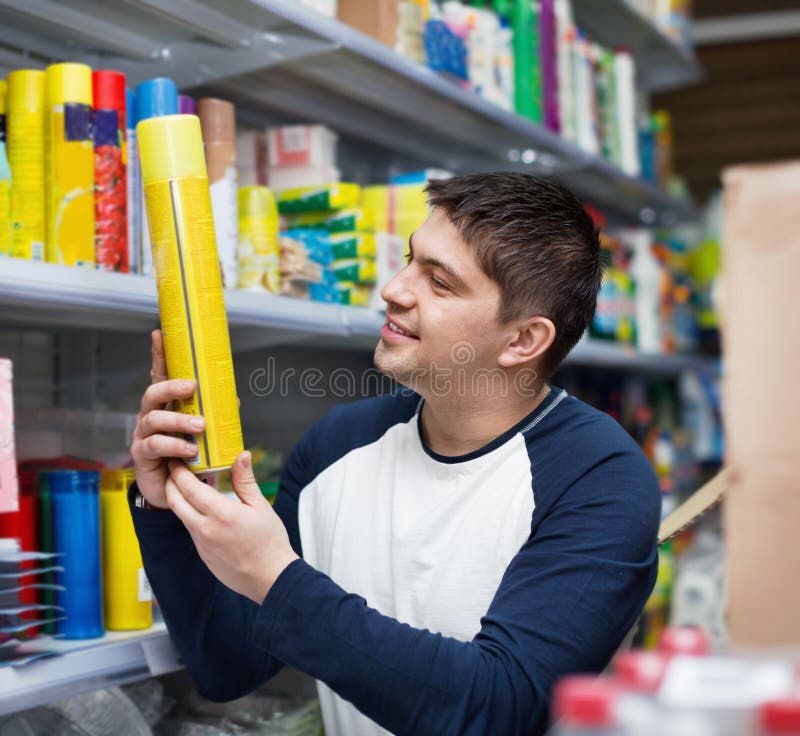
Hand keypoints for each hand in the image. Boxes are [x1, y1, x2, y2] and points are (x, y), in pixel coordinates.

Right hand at [130, 330, 204, 508]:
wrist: (176, 488)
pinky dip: (174, 446)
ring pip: (154, 419)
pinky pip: (154, 445)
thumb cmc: (189, 454)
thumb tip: (233, 399)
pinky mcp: (142, 456)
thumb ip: (215, 415)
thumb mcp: (204, 433)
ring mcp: (143, 434)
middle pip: (153, 392)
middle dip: (172, 386)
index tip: (159, 333)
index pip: (161, 375)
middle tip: (192, 387)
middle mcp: (150, 415)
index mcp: (166, 404)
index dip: (159, 355)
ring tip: (200, 427)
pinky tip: (189, 450)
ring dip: (179, 421)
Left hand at [165, 451, 297, 602]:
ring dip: (178, 499)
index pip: (190, 487)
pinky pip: (190, 530)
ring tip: (184, 486)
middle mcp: (206, 529)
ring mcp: (202, 544)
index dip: (179, 472)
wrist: (270, 578)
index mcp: (222, 514)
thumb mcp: (261, 506)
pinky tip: (199, 509)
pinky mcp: (203, 554)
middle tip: (172, 469)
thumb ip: (245, 480)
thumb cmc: (270, 541)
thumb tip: (242, 455)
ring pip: (181, 516)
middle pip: (176, 501)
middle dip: (170, 483)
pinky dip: (189, 515)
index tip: (176, 461)